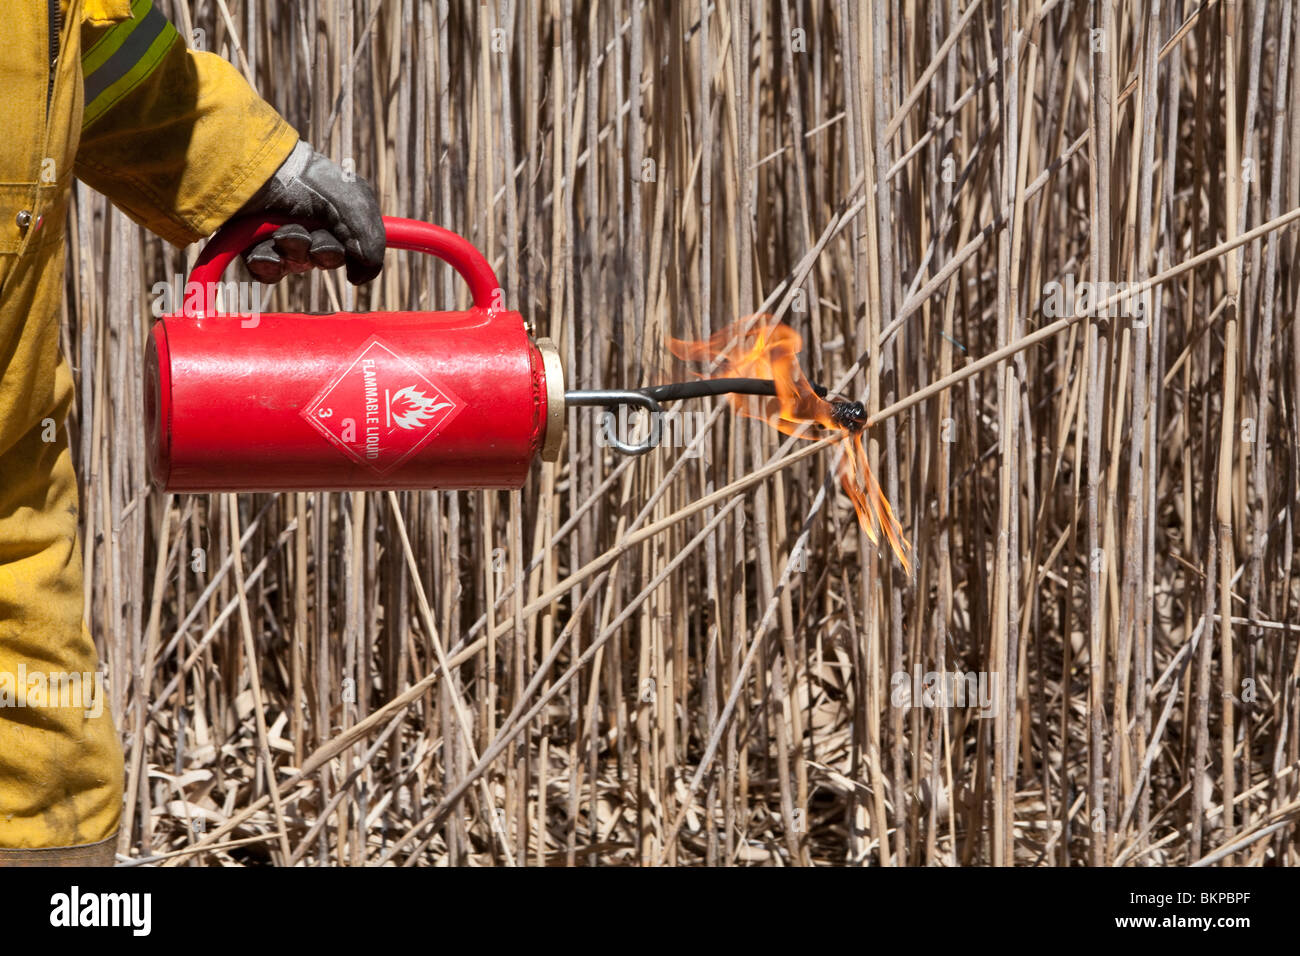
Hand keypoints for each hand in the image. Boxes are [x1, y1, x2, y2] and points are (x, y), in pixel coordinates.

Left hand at [236, 140, 385, 284]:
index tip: (353, 263)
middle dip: (322, 252)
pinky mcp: (254, 247)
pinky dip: (267, 264)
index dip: (354, 258)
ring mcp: (281, 238)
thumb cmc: (305, 179)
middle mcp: (311, 227)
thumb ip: (370, 239)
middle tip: (314, 241)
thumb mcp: (353, 202)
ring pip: (296, 266)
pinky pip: (267, 272)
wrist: (255, 170)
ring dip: (293, 253)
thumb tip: (360, 279)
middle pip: (325, 260)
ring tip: (281, 233)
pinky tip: (265, 249)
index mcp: (336, 215)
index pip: (353, 250)